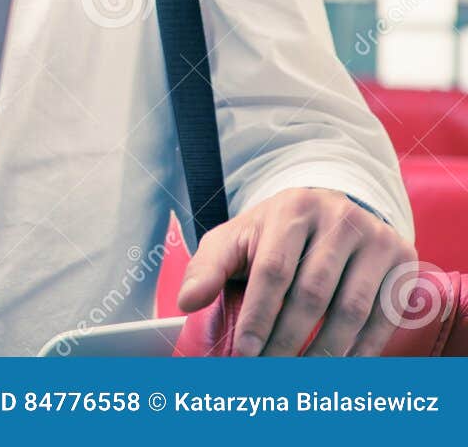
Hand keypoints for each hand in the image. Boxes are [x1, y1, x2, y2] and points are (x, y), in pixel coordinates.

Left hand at [175, 187, 416, 355]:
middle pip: (313, 294)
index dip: (260, 316)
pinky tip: (339, 370)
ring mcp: (376, 239)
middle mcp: (339, 219)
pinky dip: (362, 350)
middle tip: (270, 374)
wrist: (330, 210)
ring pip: (352, 309)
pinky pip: (385, 317)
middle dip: (288, 340)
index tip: (246, 353)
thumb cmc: (273, 233)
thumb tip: (186, 302)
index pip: (274, 271)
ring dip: (325, 352)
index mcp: (292, 209)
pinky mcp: (403, 262)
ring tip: (302, 379)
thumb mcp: (235, 238)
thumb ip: (207, 267)